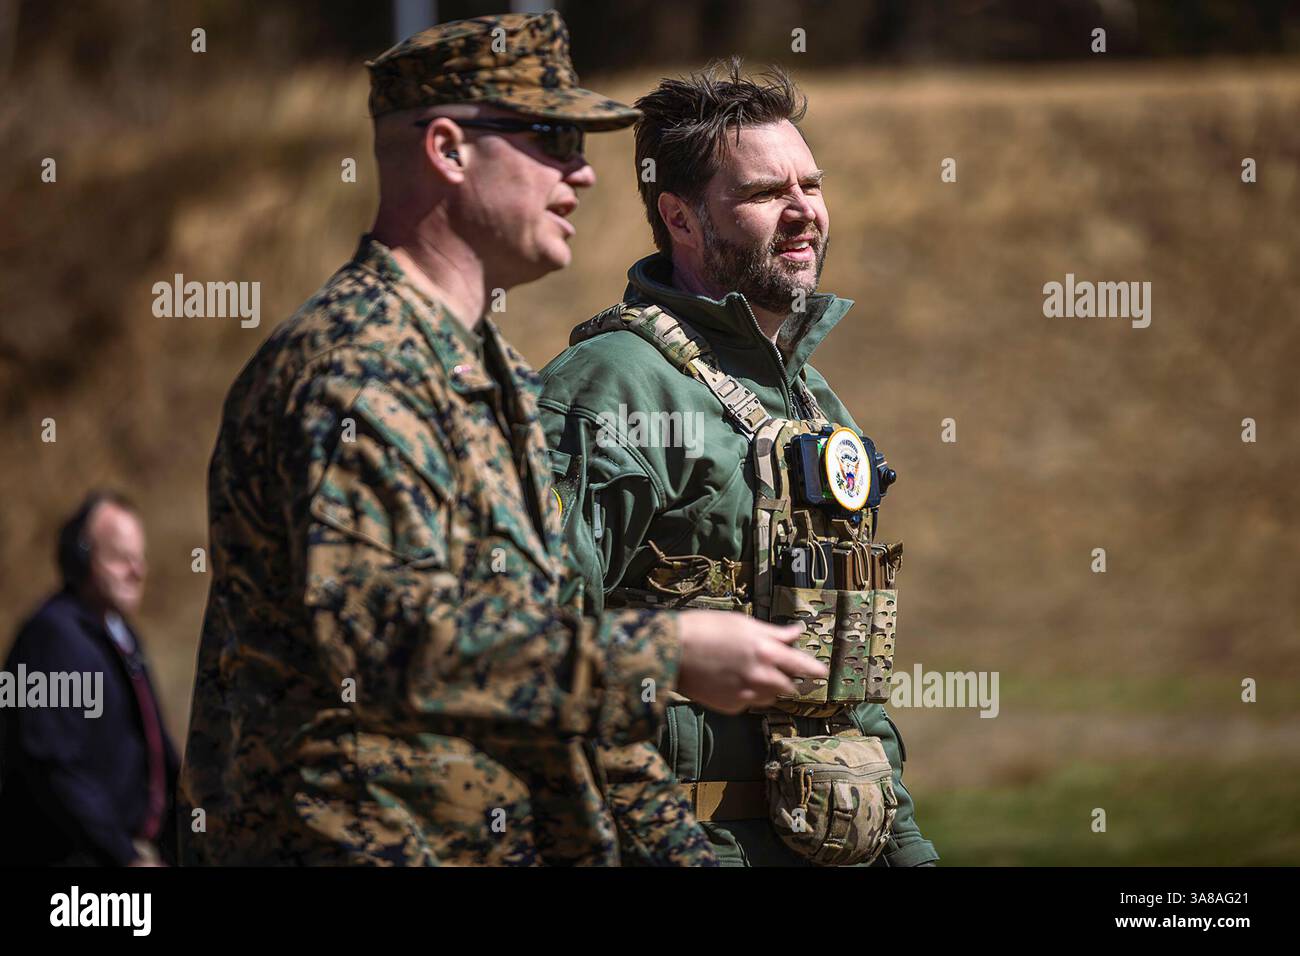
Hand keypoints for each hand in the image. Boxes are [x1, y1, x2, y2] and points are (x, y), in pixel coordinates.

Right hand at [674, 611, 825, 713]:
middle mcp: (760, 676)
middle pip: (788, 687)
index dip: (815, 670)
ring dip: (768, 688)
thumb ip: (774, 633)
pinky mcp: (731, 706)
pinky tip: (730, 680)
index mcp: (765, 652)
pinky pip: (748, 703)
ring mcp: (745, 694)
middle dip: (787, 680)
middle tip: (778, 670)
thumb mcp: (743, 623)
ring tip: (749, 672)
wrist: (672, 651)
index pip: (802, 665)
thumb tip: (796, 632)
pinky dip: (745, 694)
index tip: (822, 672)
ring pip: (769, 697)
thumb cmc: (706, 629)